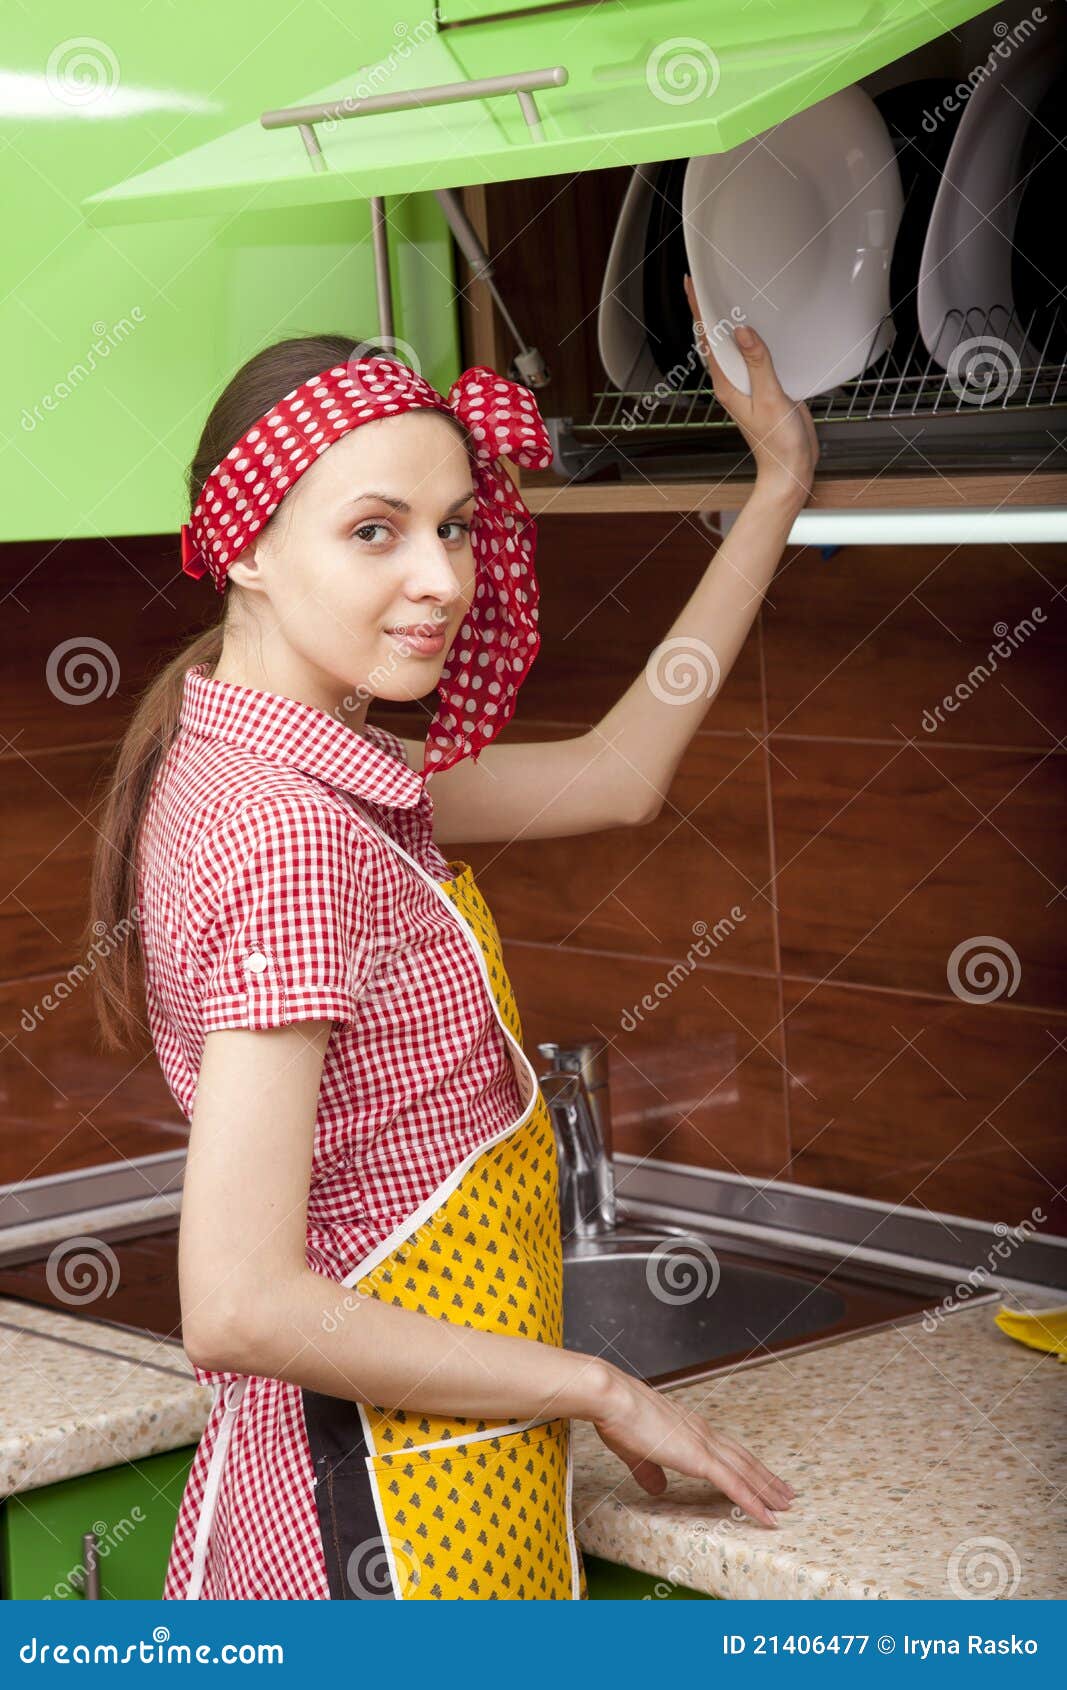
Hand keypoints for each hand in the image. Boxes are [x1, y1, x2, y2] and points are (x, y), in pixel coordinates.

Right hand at [587, 1361, 796, 1527]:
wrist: (613, 1399)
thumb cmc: (619, 1416)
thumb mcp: (636, 1450)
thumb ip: (649, 1470)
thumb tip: (657, 1487)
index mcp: (690, 1429)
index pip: (727, 1451)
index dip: (747, 1465)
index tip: (761, 1476)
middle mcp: (703, 1434)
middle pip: (744, 1460)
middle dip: (766, 1478)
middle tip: (786, 1494)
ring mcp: (704, 1445)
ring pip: (746, 1472)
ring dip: (767, 1490)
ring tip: (785, 1504)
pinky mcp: (699, 1458)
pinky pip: (734, 1485)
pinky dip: (753, 1502)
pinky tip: (767, 1516)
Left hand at [684, 275, 819, 508]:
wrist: (791, 471)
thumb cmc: (778, 445)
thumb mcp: (770, 400)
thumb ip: (758, 364)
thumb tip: (742, 331)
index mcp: (727, 385)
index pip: (707, 340)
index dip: (699, 310)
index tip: (692, 285)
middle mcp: (733, 384)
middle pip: (717, 340)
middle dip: (711, 310)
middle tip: (708, 280)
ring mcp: (748, 386)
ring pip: (736, 347)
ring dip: (732, 323)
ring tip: (729, 295)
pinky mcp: (764, 389)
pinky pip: (755, 358)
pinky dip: (755, 340)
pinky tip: (762, 329)